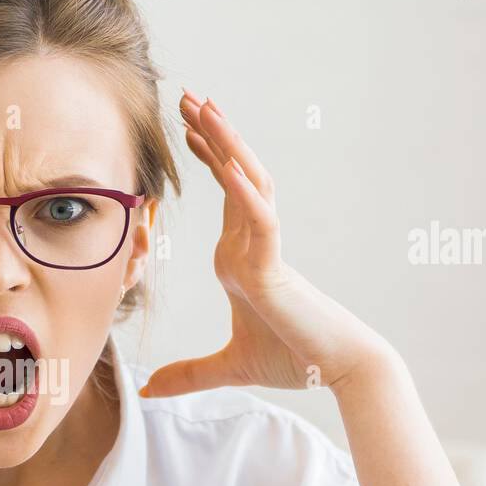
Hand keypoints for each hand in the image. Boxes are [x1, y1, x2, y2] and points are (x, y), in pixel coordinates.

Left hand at [139, 91, 391, 397]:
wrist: (334, 373)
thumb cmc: (292, 359)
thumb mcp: (227, 368)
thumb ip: (189, 374)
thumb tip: (151, 390)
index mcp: (241, 256)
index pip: (223, 194)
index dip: (208, 159)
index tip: (186, 127)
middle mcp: (253, 244)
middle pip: (233, 175)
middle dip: (211, 135)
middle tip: (186, 96)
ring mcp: (265, 251)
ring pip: (247, 185)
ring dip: (227, 145)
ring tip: (206, 107)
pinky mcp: (275, 268)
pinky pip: (260, 221)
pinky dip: (244, 193)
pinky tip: (227, 164)